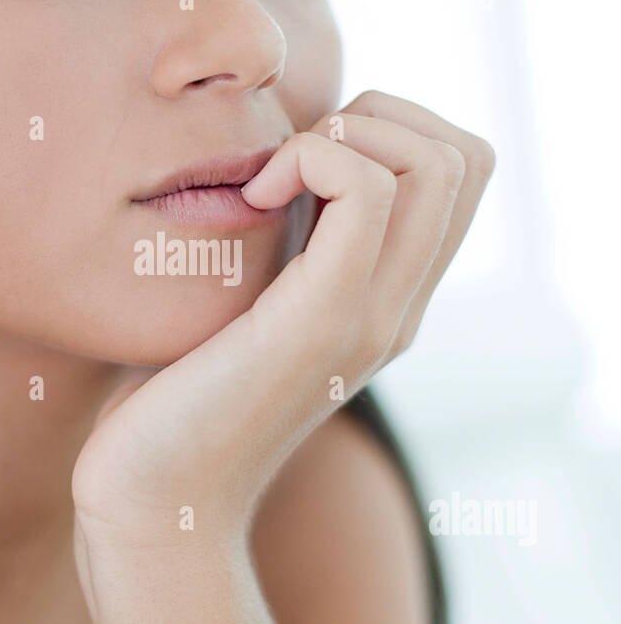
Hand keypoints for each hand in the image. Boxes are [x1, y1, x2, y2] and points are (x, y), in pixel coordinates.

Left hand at [71, 90, 494, 548]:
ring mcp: (371, 318)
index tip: (301, 162)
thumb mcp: (239, 304)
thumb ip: (276, 247)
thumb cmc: (172, 403)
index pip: (460, 174)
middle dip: (378, 116)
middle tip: (293, 162)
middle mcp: (398, 309)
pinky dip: (311, 159)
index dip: (391, 129)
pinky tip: (252, 197)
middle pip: (465, 157)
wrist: (156, 506)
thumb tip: (262, 167)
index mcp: (386, 302)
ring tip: (272, 179)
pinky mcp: (322, 322)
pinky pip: (367, 193)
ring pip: (435, 164)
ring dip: (348, 133)